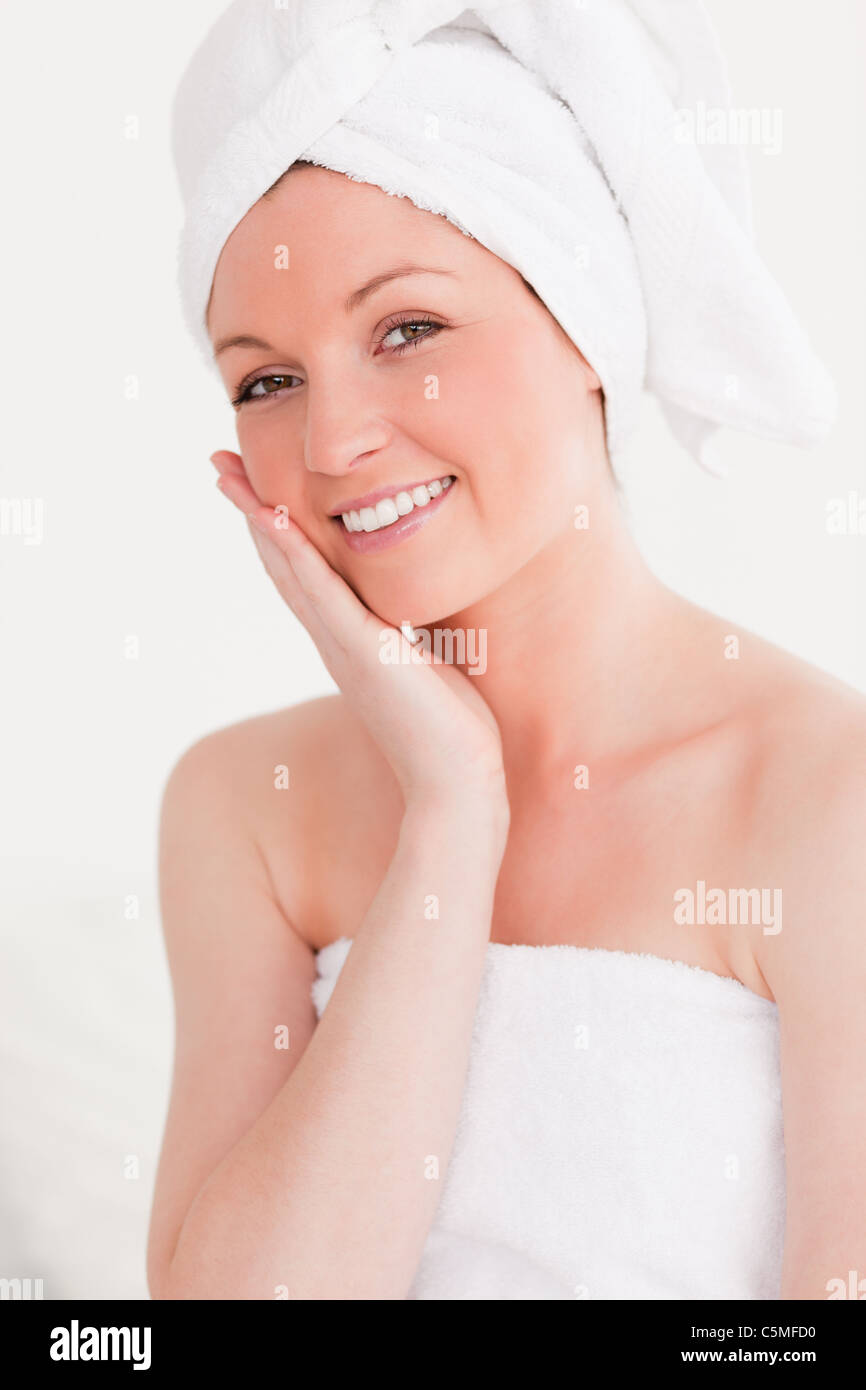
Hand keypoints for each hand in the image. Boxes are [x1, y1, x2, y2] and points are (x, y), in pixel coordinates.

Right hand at [211, 452, 508, 818]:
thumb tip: (420, 611)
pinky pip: (320, 591)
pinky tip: (274, 516)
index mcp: (348, 641)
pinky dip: (294, 552)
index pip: (303, 575)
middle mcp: (334, 640)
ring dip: (257, 518)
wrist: (457, 784)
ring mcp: (342, 645)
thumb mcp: (428, 664)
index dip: (277, 531)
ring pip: (289, 570)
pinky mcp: (362, 650)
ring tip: (228, 476)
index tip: (256, 489)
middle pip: (281, 564)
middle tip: (219, 465)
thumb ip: (412, 633)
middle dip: (251, 511)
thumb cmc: (452, 731)